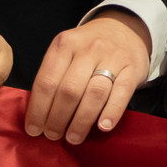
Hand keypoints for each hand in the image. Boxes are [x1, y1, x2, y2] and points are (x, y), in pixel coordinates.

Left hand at [25, 8, 149, 144]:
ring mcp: (112, 57)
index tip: (34, 130)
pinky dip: (111, 112)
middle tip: (52, 136)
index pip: (47, 81)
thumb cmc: (88, 48)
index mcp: (64, 45)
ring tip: (73, 138)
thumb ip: (54, 75)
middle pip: (69, 90)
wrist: (124, 28)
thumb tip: (38, 114)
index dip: (38, 110)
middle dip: (57, 118)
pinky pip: (121, 93)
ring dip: (81, 121)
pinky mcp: (132, 68)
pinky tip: (103, 127)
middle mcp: (88, 49)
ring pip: (94, 93)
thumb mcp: (67, 51)